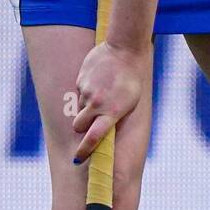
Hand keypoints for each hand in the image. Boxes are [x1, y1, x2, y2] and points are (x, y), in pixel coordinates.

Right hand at [72, 42, 146, 162]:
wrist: (125, 51)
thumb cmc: (131, 79)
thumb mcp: (129, 103)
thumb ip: (113, 116)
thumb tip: (99, 130)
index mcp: (111, 113)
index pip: (93, 138)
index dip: (84, 150)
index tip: (78, 158)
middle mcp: (97, 104)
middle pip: (79, 126)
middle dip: (81, 127)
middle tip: (88, 123)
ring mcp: (87, 92)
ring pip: (79, 108)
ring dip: (86, 107)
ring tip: (102, 93)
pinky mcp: (81, 80)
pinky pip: (80, 91)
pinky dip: (86, 90)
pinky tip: (98, 80)